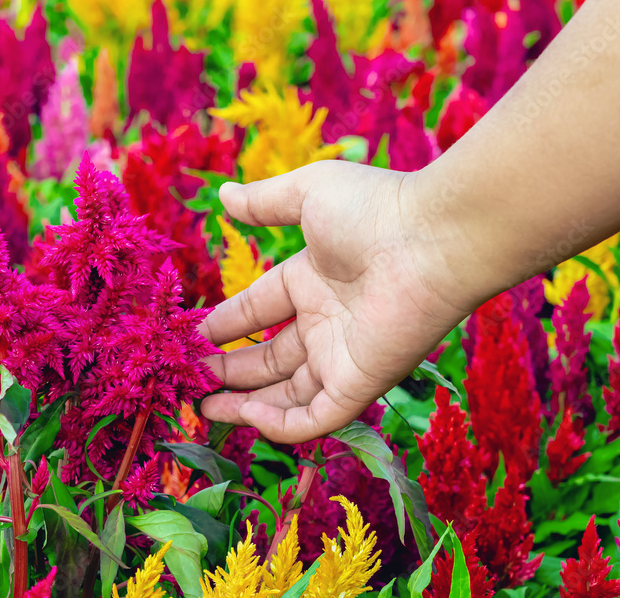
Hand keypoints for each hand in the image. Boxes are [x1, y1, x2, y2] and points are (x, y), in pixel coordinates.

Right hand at [198, 160, 488, 442]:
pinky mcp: (358, 384)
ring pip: (287, 395)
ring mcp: (342, 356)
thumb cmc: (373, 210)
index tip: (190, 335)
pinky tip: (245, 415)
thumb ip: (264, 202)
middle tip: (188, 377)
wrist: (431, 240)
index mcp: (312, 279)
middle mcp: (326, 322)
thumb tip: (225, 196)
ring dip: (244, 403)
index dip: (224, 324)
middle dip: (228, 369)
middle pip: (268, 358)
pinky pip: (315, 418)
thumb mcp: (307, 194)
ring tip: (201, 407)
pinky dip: (280, 425)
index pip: (258, 309)